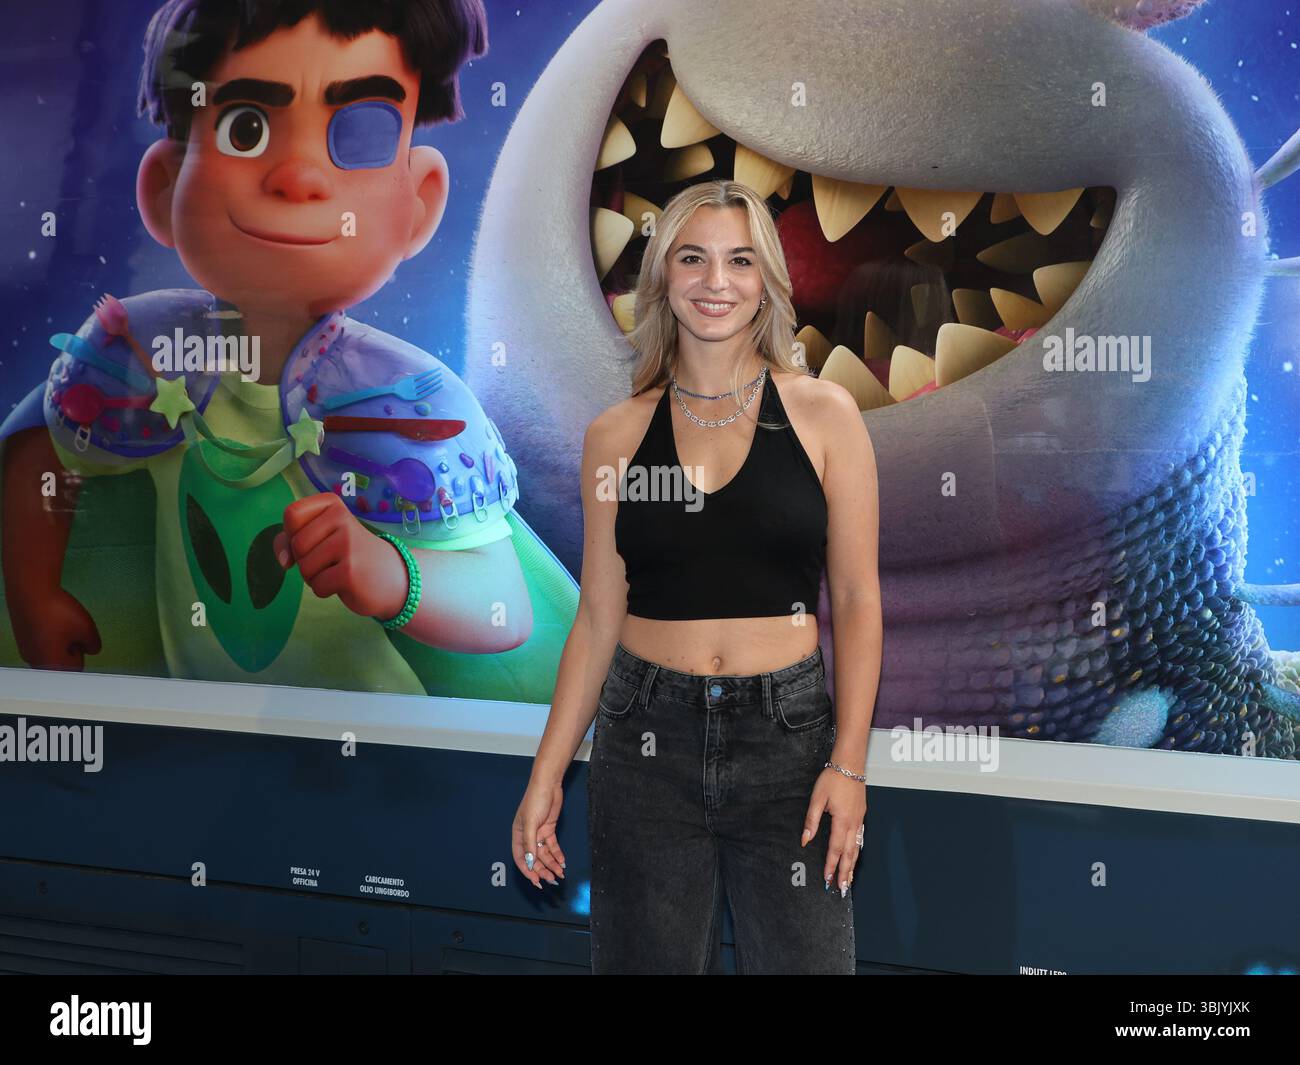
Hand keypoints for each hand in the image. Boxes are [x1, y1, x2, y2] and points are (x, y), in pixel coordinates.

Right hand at [12, 588, 101, 670]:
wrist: (30, 592)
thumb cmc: (60, 614)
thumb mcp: (87, 629)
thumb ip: (93, 645)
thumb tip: (91, 650)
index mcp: (52, 665)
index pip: (76, 667)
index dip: (83, 650)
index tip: (81, 636)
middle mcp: (35, 661)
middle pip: (62, 660)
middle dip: (71, 646)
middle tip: (72, 627)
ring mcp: (26, 649)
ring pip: (51, 649)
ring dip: (60, 639)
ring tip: (62, 621)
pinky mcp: (21, 636)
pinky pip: (40, 641)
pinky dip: (48, 633)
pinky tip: (50, 618)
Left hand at [273, 492, 408, 619]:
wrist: (393, 578)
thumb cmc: (350, 555)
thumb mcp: (321, 538)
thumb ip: (289, 540)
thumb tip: (283, 561)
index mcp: (332, 504)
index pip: (292, 515)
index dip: (293, 534)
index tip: (316, 540)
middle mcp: (341, 518)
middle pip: (296, 545)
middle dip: (306, 560)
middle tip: (332, 560)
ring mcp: (347, 544)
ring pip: (304, 567)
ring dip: (315, 577)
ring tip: (338, 571)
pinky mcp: (349, 571)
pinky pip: (317, 586)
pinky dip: (325, 590)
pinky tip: (345, 583)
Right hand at [512, 777, 566, 888]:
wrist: (548, 785)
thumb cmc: (535, 800)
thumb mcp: (531, 823)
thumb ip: (530, 843)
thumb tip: (530, 861)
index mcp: (518, 835)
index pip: (521, 858)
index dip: (528, 870)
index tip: (536, 881)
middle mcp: (528, 837)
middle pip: (535, 858)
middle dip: (542, 869)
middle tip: (552, 879)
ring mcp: (539, 834)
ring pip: (545, 854)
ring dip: (552, 864)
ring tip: (560, 873)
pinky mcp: (549, 830)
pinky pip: (553, 847)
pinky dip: (557, 855)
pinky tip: (562, 861)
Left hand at [801, 769, 866, 896]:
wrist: (850, 764)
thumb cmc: (833, 778)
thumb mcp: (817, 798)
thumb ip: (811, 821)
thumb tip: (805, 840)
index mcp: (842, 821)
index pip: (835, 849)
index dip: (831, 866)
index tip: (827, 879)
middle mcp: (853, 824)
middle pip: (849, 854)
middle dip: (845, 872)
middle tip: (842, 889)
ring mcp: (859, 820)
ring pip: (856, 848)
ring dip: (852, 865)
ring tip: (849, 879)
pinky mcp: (861, 816)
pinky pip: (860, 839)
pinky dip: (857, 852)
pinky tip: (855, 857)